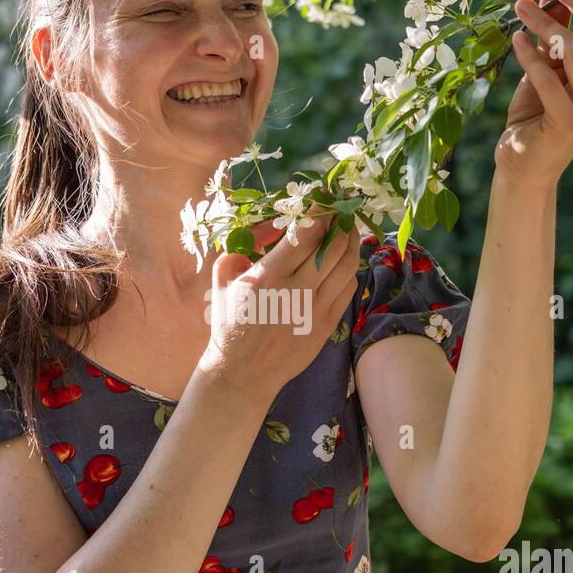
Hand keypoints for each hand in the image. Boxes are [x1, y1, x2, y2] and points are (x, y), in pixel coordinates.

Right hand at [200, 210, 360, 399]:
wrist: (244, 372)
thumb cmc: (230, 326)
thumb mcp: (221, 283)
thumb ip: (237, 251)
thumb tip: (262, 230)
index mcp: (268, 276)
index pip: (307, 234)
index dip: (320, 212)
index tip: (322, 200)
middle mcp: (297, 290)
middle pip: (334, 246)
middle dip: (341, 223)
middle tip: (341, 211)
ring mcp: (316, 309)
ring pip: (347, 266)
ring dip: (352, 244)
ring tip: (348, 231)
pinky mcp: (327, 325)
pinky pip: (347, 289)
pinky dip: (349, 270)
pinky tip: (344, 262)